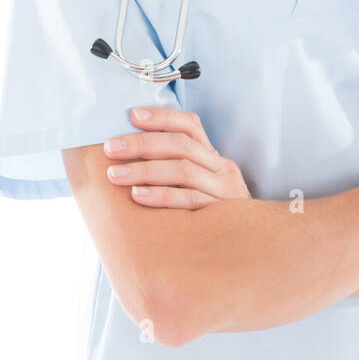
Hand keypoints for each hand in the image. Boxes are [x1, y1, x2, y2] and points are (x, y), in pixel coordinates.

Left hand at [103, 106, 250, 208]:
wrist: (248, 244)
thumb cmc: (206, 213)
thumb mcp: (197, 185)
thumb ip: (173, 167)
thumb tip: (124, 151)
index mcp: (212, 155)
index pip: (189, 125)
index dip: (161, 117)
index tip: (133, 115)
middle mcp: (221, 167)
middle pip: (181, 145)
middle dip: (142, 143)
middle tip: (110, 148)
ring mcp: (224, 190)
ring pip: (183, 170)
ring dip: (144, 170)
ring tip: (114, 174)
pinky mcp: (221, 214)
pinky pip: (189, 200)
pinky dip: (161, 196)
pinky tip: (137, 195)